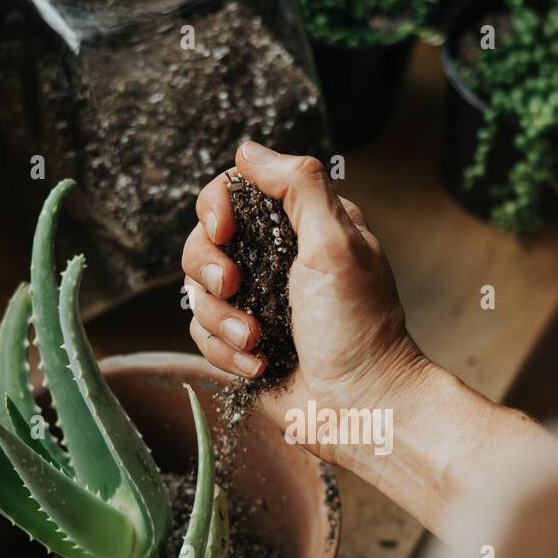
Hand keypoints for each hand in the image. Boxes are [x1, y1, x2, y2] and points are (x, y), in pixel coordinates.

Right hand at [181, 141, 430, 466]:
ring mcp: (257, 304)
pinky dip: (226, 351)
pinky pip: (203, 336)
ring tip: (256, 340)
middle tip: (233, 286)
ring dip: (221, 319)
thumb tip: (248, 151)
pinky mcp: (243, 345)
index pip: (235, 194)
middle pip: (203, 242)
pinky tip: (260, 364)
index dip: (216, 207)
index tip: (223, 230)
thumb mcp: (336, 243)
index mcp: (301, 228)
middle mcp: (275, 261)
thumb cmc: (358, 326)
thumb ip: (298, 187)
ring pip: (197, 293)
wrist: (360, 406)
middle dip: (208, 267)